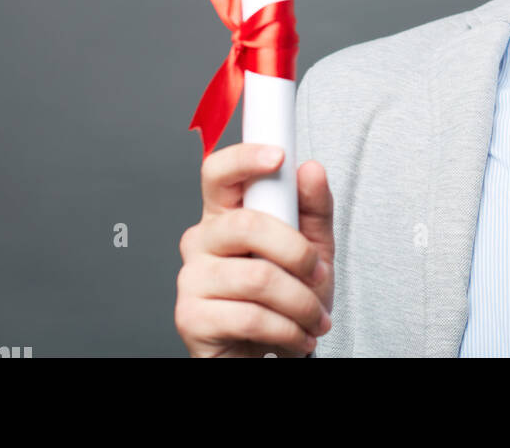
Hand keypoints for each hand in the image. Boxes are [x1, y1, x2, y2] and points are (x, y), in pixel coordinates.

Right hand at [175, 143, 334, 357]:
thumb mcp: (312, 249)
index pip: (219, 172)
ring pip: (257, 277)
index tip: (278, 157)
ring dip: (300, 303)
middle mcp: (201, 239)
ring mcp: (192, 278)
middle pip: (247, 225)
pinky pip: (249, 316)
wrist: (269, 352)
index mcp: (225, 213)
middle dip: (297, 252)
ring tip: (312, 317)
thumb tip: (311, 170)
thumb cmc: (285, 296)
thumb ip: (314, 209)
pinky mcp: (191, 317)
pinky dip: (286, 330)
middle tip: (319, 274)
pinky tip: (295, 336)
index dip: (244, 158)